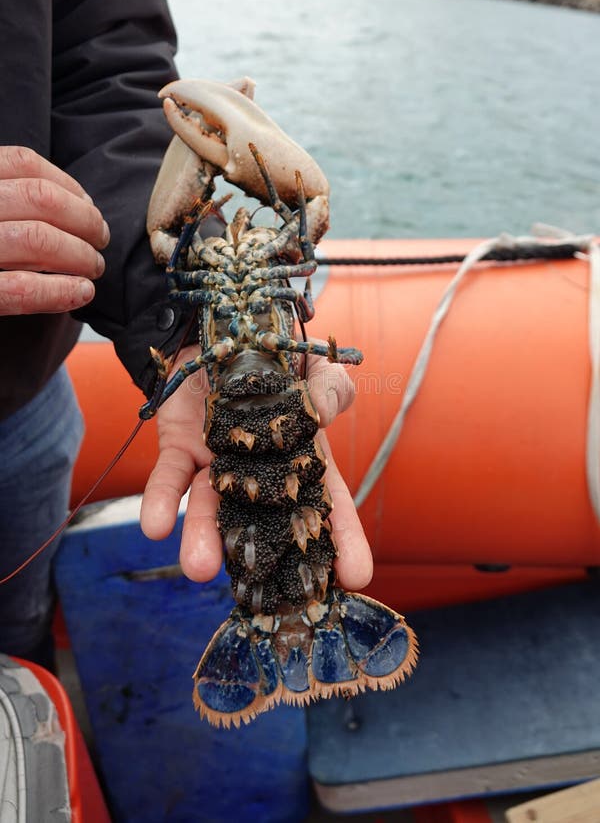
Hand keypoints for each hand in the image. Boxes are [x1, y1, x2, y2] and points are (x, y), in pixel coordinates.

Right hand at [0, 146, 109, 313]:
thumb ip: (9, 198)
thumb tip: (80, 204)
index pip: (23, 163)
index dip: (67, 185)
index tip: (89, 206)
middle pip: (39, 199)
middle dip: (84, 221)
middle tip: (100, 242)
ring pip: (36, 240)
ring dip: (80, 255)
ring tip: (94, 268)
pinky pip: (18, 290)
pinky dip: (59, 291)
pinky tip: (81, 292)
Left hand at [140, 347, 372, 590]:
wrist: (220, 334)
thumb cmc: (277, 358)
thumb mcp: (315, 368)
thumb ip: (331, 389)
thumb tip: (324, 414)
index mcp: (298, 461)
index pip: (324, 506)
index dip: (342, 540)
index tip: (355, 576)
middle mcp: (257, 475)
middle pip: (262, 523)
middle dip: (264, 558)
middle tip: (269, 594)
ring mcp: (217, 466)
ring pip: (211, 508)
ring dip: (203, 538)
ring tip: (197, 568)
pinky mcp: (179, 449)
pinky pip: (168, 478)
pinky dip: (159, 501)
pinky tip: (153, 527)